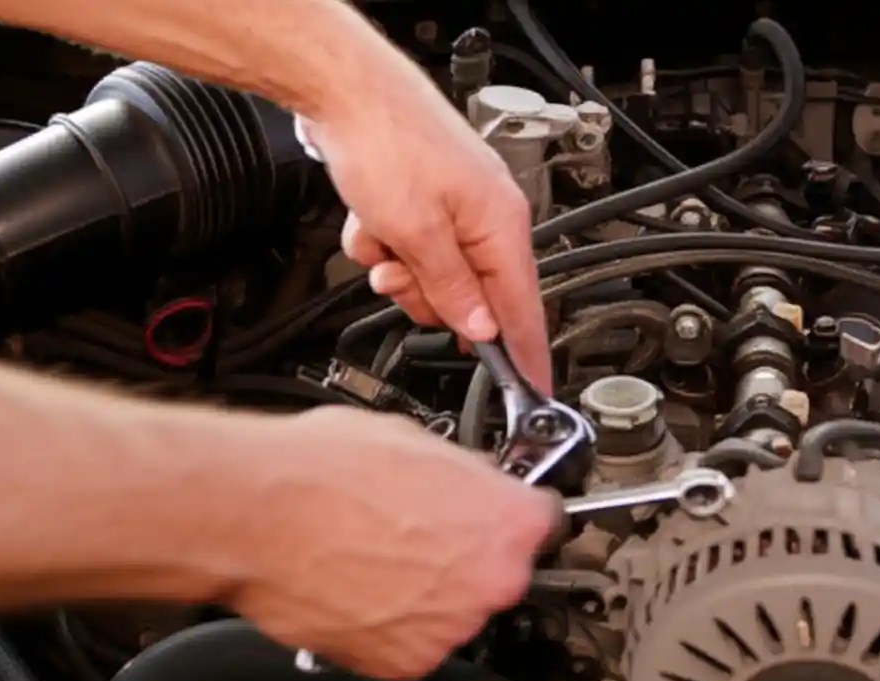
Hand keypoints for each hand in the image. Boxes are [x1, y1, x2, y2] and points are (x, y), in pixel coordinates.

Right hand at [227, 406, 556, 680]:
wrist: (258, 514)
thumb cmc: (326, 470)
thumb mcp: (418, 440)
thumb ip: (464, 473)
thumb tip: (468, 481)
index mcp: (510, 521)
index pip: (543, 520)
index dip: (511, 513)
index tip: (496, 516)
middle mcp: (493, 581)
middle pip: (499, 569)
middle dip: (466, 552)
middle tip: (417, 531)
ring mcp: (451, 627)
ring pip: (455, 608)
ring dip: (429, 589)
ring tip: (376, 554)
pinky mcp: (406, 662)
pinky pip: (413, 640)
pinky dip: (392, 622)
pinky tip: (360, 583)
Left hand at [304, 52, 551, 392]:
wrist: (346, 92)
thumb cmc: (389, 142)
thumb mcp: (416, 232)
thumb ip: (451, 288)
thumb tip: (480, 327)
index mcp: (501, 227)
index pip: (525, 310)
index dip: (527, 355)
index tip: (533, 389)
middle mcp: (487, 219)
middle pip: (469, 298)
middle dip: (427, 296)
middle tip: (399, 278)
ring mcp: (456, 210)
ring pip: (433, 276)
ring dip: (398, 267)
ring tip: (381, 239)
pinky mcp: (426, 201)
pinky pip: (409, 249)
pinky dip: (384, 242)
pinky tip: (371, 221)